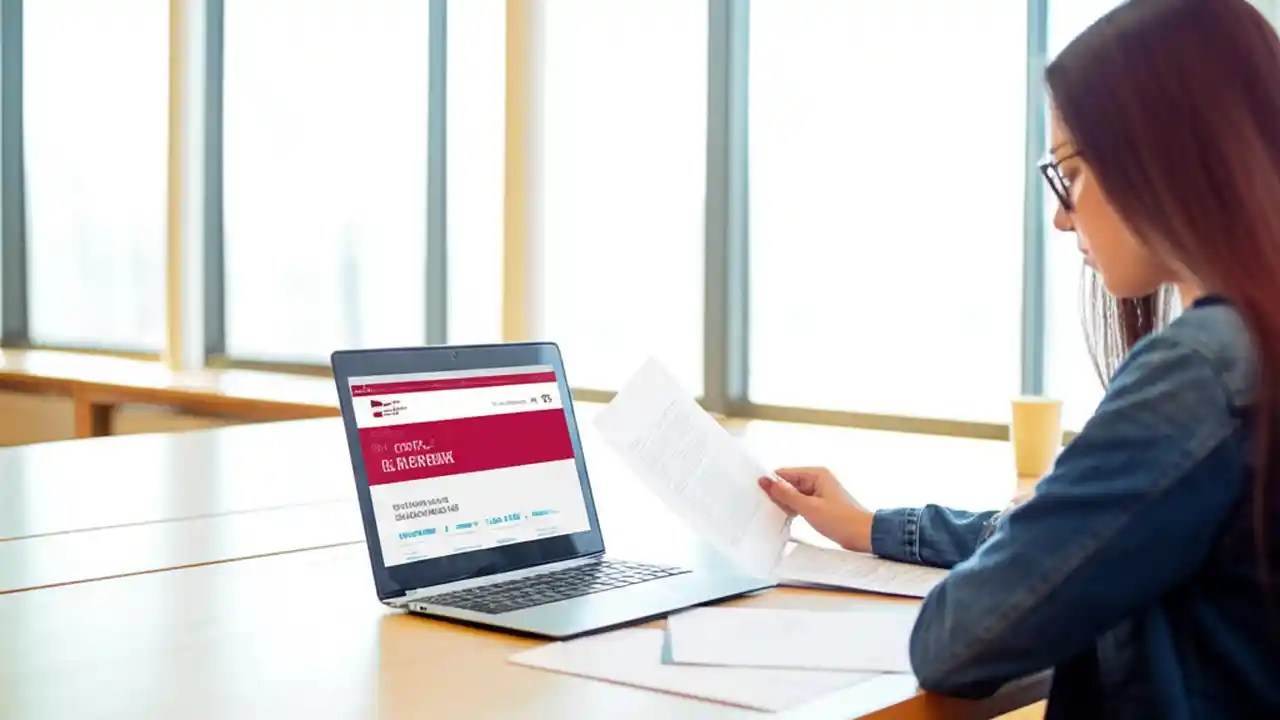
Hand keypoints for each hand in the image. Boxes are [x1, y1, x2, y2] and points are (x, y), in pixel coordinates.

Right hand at [758, 467, 873, 552]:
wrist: (864, 536)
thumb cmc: (841, 520)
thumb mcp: (809, 507)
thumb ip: (785, 494)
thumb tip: (765, 481)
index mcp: (816, 474)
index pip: (785, 473)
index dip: (772, 484)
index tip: (760, 496)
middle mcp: (818, 479)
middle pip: (789, 483)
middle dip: (779, 495)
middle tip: (773, 509)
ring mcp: (820, 492)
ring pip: (794, 494)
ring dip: (787, 504)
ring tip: (783, 515)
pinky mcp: (821, 504)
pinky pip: (801, 503)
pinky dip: (795, 509)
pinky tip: (791, 518)